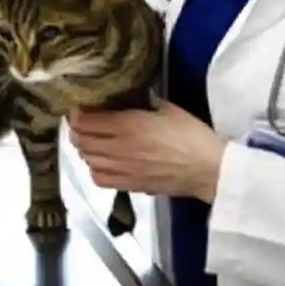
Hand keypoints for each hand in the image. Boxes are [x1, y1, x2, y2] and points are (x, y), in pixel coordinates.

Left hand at [68, 98, 226, 202]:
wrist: (208, 169)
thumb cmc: (192, 136)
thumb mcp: (169, 109)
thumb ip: (146, 103)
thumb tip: (134, 100)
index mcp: (129, 124)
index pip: (87, 121)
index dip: (77, 114)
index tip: (78, 108)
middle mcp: (120, 147)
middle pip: (82, 141)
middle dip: (76, 131)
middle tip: (80, 124)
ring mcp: (123, 169)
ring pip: (87, 160)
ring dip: (84, 150)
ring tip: (89, 142)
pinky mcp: (130, 185)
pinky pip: (99, 179)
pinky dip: (94, 169)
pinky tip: (101, 163)